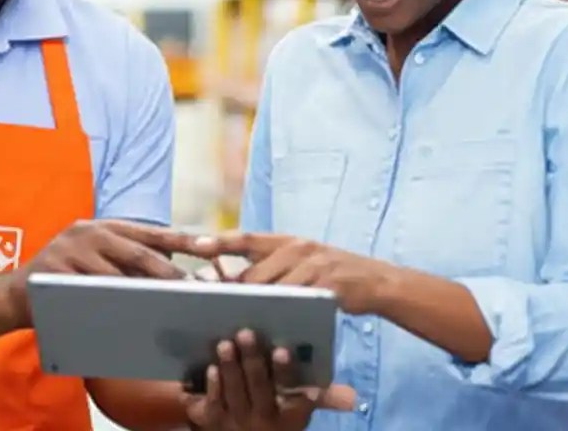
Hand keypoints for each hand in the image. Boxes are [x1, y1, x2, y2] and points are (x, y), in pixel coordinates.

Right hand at [7, 220, 191, 323]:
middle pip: (138, 254)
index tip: (211, 247)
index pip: (150, 233)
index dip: (182, 239)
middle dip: (169, 273)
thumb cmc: (64, 279)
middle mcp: (88, 232)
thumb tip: (174, 274)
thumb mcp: (93, 259)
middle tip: (196, 289)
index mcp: (103, 227)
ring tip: (170, 306)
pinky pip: (90, 292)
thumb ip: (124, 261)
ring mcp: (70, 251)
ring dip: (144, 293)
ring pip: (116, 276)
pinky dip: (111, 305)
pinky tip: (130, 317)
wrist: (13, 294)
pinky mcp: (54, 273)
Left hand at [182, 329, 354, 430]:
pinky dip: (212, 387)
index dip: (285, 371)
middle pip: (259, 389)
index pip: (291, 392)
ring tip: (226, 344)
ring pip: (234, 393)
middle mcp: (264, 419)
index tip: (282, 349)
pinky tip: (211, 368)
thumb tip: (353, 397)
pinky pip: (212, 405)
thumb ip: (323, 398)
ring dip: (230, 368)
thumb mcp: (300, 411)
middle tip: (246, 333)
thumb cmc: (276, 418)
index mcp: (290, 415)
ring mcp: (237, 422)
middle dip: (253, 362)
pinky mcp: (213, 421)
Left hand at [191, 234, 391, 315]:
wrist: (375, 280)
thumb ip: (272, 268)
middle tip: (206, 306)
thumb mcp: (301, 262)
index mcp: (287, 241)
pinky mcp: (327, 285)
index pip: (246, 238)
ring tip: (230, 323)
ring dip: (252, 307)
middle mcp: (298, 248)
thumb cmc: (330, 274)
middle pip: (254, 274)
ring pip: (272, 290)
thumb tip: (232, 283)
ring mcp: (314, 265)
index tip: (192, 245)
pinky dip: (282, 315)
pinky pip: (297, 302)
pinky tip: (270, 330)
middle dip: (231, 292)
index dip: (218, 241)